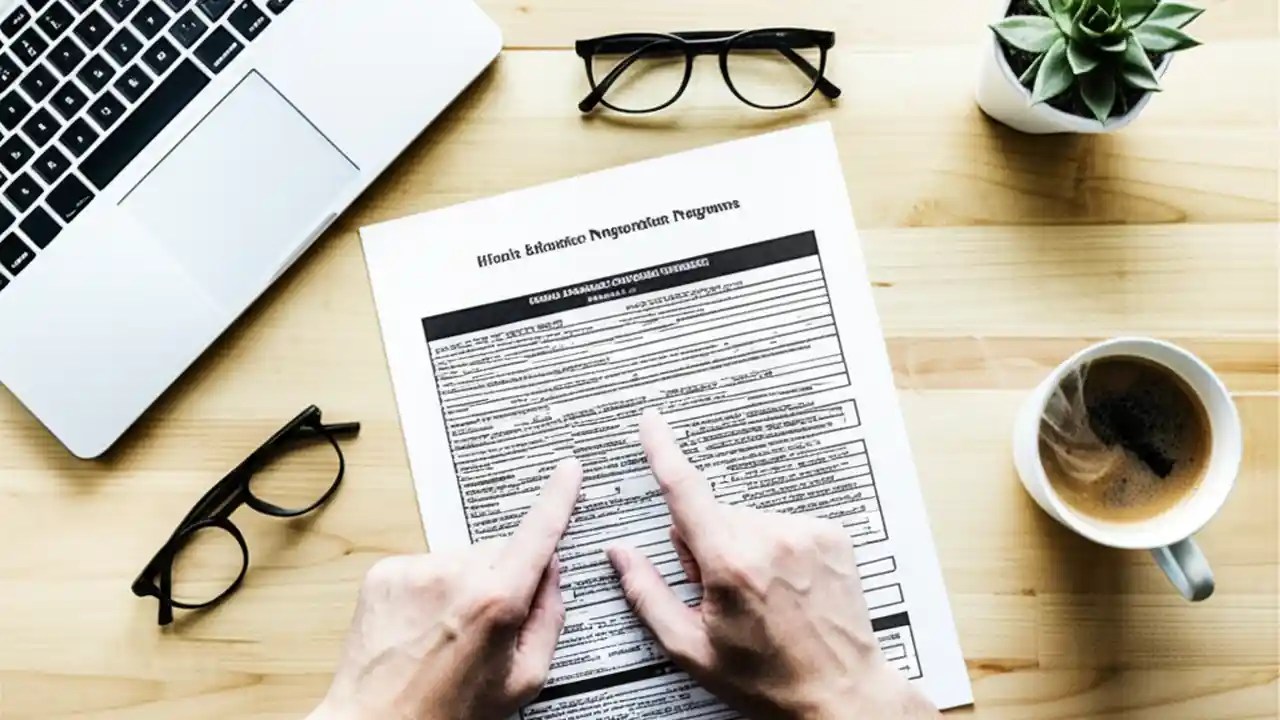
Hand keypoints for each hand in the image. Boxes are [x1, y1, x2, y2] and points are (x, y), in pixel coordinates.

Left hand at [310, 459, 582, 719]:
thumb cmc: (447, 713)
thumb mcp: (523, 680)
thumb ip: (549, 619)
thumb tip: (551, 575)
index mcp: (495, 602)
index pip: (537, 535)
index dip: (558, 498)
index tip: (569, 471)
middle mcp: (453, 575)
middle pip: (500, 552)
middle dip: (504, 578)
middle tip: (488, 628)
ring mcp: (415, 570)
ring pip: (462, 559)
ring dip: (465, 585)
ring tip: (448, 634)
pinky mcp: (386, 572)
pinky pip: (427, 566)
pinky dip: (432, 589)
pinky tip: (423, 627)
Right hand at [606, 411, 938, 719]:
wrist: (841, 693)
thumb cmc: (769, 681)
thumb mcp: (693, 650)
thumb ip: (648, 595)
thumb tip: (621, 555)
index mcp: (731, 565)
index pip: (685, 493)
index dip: (663, 452)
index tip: (651, 424)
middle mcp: (771, 539)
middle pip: (714, 516)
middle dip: (706, 546)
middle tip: (723, 596)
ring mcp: (806, 533)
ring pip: (748, 520)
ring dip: (743, 547)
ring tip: (762, 597)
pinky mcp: (830, 534)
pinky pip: (782, 525)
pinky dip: (775, 549)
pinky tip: (786, 587)